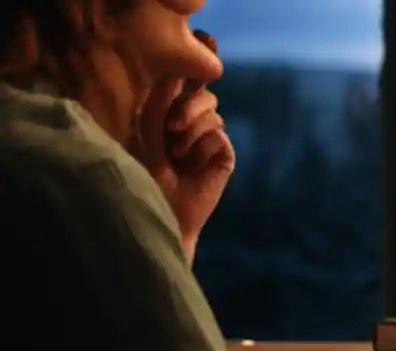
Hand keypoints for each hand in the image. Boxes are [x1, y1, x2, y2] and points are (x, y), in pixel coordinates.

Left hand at [131, 77, 234, 263]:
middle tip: (172, 127)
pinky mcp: (224, 156)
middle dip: (189, 107)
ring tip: (177, 153)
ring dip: (192, 131)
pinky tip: (193, 164)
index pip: (187, 87)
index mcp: (174, 116)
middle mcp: (195, 126)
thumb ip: (160, 102)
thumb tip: (174, 72)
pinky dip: (203, 147)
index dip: (187, 80)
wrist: (163, 209)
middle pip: (206, 96)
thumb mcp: (148, 131)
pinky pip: (219, 136)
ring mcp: (211, 141)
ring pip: (214, 115)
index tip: (178, 78)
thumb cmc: (147, 173)